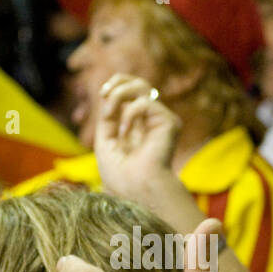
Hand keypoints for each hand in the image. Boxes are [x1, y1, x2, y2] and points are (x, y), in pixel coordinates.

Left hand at [92, 73, 182, 201]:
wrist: (135, 190)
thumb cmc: (120, 176)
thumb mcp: (105, 142)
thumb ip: (107, 118)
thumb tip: (108, 95)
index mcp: (137, 127)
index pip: (130, 95)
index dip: (115, 87)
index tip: (103, 93)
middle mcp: (151, 122)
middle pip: (139, 84)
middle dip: (119, 82)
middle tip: (106, 92)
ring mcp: (161, 121)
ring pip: (143, 87)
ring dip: (120, 94)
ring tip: (110, 111)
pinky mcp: (169, 122)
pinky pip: (144, 102)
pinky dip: (129, 114)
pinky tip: (125, 132)